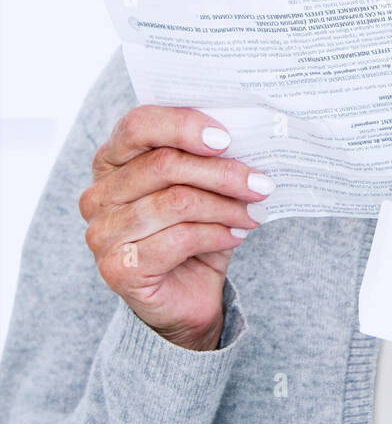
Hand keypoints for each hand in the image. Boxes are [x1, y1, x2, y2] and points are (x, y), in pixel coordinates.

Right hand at [79, 105, 273, 350]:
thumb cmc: (192, 233)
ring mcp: (102, 233)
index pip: (137, 125)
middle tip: (261, 183)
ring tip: (253, 213)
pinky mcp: (118, 268)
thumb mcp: (200, 188)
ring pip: (177, 202)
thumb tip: (246, 137)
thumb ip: (207, 159)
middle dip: (221, 173)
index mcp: (111, 161)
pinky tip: (235, 236)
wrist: (185, 298)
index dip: (183, 125)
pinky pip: (178, 239)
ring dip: (225, 207)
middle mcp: (98, 195)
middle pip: (164, 164)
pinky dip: (216, 235)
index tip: (227, 138)